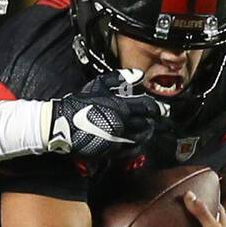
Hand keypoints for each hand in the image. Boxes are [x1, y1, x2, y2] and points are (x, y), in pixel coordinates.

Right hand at [48, 69, 166, 160]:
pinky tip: (137, 142)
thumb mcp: (99, 85)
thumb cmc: (80, 102)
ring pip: (141, 138)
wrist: (63, 124)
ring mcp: (118, 139)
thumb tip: (138, 74)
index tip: (162, 110)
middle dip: (155, 123)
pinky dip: (137, 146)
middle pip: (147, 124)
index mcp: (121, 107)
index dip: (157, 109)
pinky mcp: (111, 151)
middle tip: (161, 123)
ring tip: (149, 130)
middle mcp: (123, 124)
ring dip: (147, 134)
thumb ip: (120, 78)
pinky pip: (131, 150)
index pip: (148, 108)